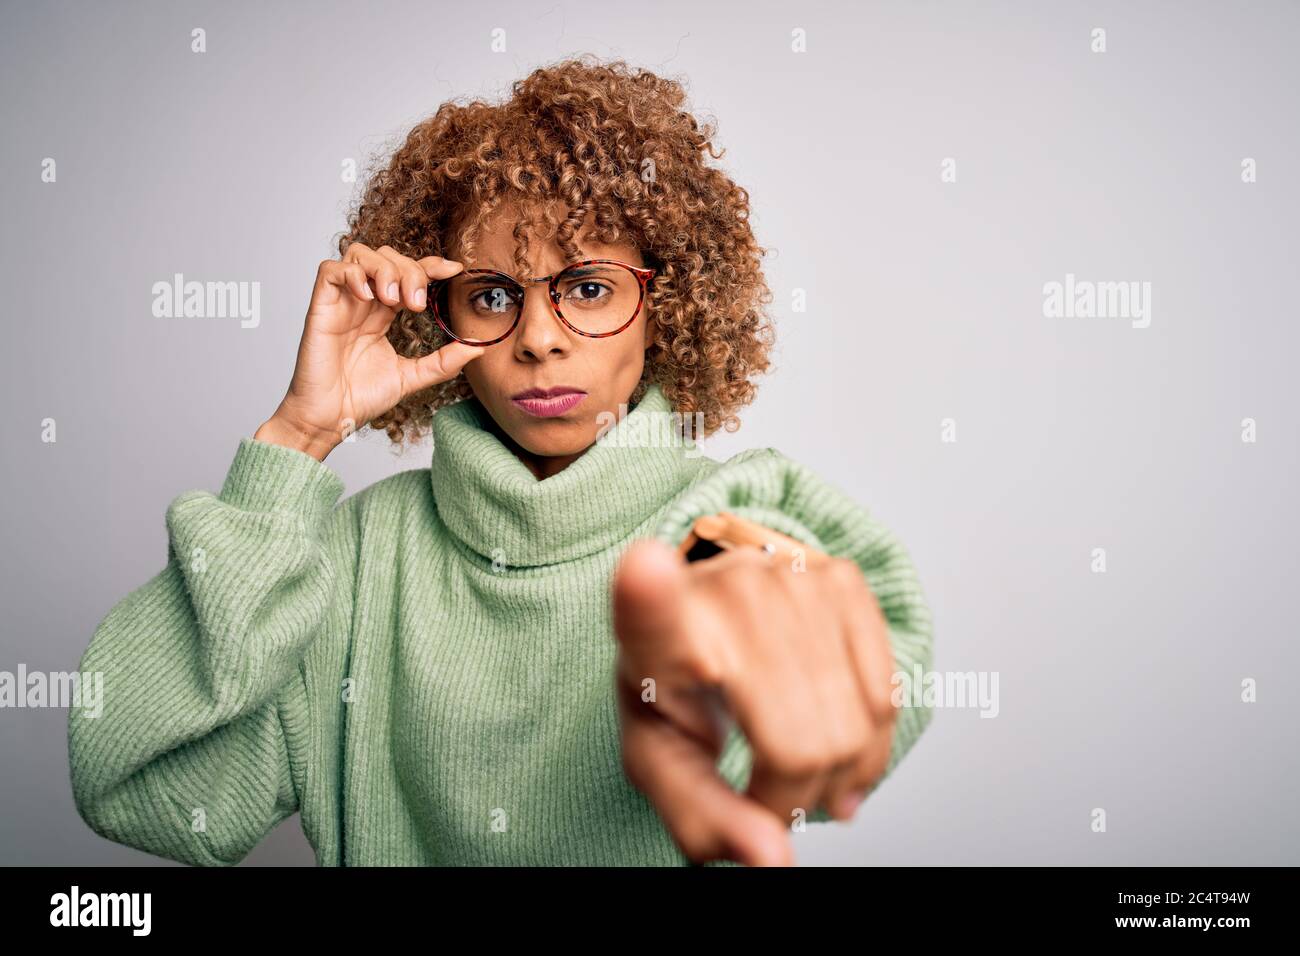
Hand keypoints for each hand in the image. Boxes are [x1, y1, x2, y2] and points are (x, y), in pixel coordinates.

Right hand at [255, 243, 482, 459]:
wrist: (330, 419)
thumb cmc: (361, 398)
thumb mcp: (412, 377)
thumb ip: (444, 362)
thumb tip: (478, 348)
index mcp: (383, 313)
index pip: (407, 273)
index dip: (430, 264)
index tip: (454, 270)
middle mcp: (363, 302)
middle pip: (386, 256)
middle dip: (409, 269)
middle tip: (417, 303)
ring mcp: (341, 302)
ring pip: (359, 254)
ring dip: (383, 268)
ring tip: (393, 299)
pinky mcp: (320, 308)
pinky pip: (329, 270)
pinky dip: (353, 275)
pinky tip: (368, 299)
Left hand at [612, 537, 897, 865]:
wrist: (712, 611)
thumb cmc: (676, 688)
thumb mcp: (661, 758)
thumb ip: (703, 816)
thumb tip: (774, 860)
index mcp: (655, 632)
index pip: (647, 607)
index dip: (648, 593)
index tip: (644, 569)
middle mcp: (724, 591)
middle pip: (799, 742)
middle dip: (794, 800)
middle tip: (772, 802)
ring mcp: (790, 577)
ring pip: (853, 726)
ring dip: (837, 778)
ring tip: (803, 777)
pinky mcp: (842, 579)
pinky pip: (886, 698)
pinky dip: (869, 747)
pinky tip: (840, 749)